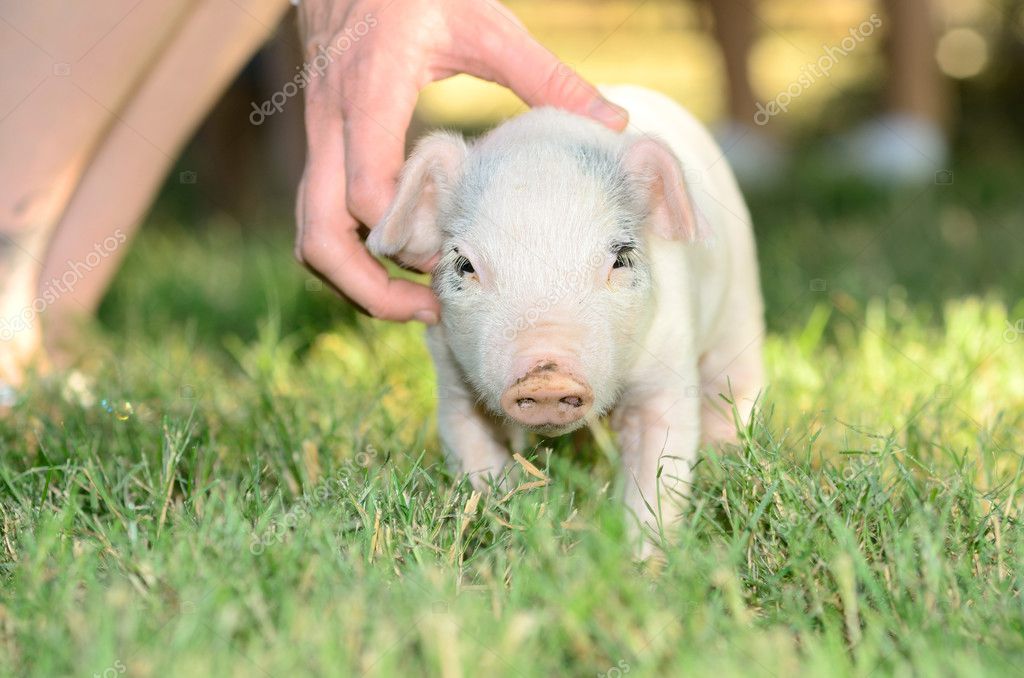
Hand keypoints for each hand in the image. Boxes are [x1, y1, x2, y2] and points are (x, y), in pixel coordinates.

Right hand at [294, 0, 628, 322]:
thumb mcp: (483, 23)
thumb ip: (544, 74)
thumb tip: (613, 120)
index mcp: (372, 95)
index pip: (366, 193)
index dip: (406, 242)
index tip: (453, 255)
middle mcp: (332, 126)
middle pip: (319, 237)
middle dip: (367, 290)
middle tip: (429, 312)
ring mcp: (318, 140)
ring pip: (309, 236)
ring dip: (355, 281)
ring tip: (417, 301)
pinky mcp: (320, 146)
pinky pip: (319, 219)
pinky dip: (354, 254)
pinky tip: (405, 257)